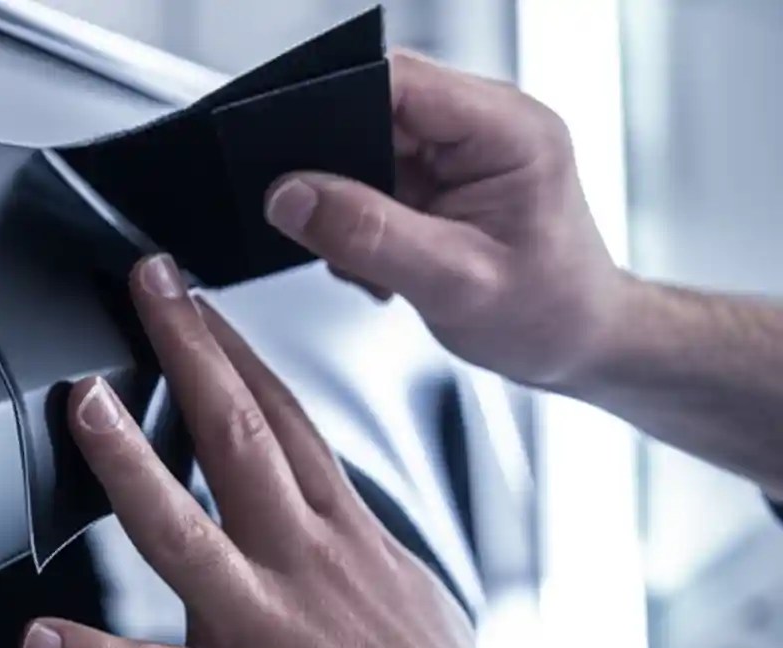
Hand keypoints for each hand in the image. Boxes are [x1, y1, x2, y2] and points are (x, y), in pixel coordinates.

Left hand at [18, 254, 516, 647]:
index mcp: (340, 528)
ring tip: (86, 405)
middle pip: (241, 437)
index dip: (235, 346)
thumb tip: (308, 481)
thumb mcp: (400, 572)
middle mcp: (302, 561)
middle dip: (193, 354)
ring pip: (187, 534)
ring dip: (131, 466)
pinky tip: (40, 637)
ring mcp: (268, 626)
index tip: (193, 295)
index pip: (284, 414)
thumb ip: (341, 521)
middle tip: (150, 289)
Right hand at [265, 50, 630, 389]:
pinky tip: (387, 260)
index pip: (398, 80)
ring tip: (381, 259)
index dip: (336, 111)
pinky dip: (362, 223)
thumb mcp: (452, 283)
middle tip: (351, 237)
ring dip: (352, 207)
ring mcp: (461, 149)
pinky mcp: (442, 176)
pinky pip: (373, 178)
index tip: (298, 166)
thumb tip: (293, 197)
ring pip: (365, 148)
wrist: (578, 343)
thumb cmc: (550, 314)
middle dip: (341, 174)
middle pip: (373, 109)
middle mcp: (486, 124)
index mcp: (507, 128)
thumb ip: (367, 235)